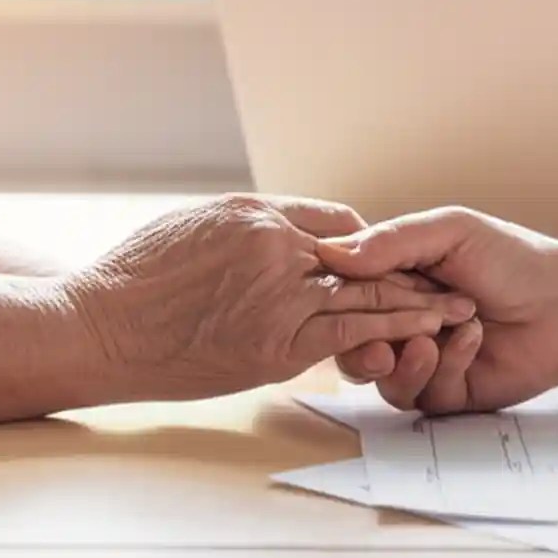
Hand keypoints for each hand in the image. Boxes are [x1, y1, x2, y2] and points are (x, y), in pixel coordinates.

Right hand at [65, 194, 476, 402]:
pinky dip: (390, 333)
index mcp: (254, 211)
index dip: (367, 241)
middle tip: (454, 276)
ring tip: (460, 308)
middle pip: (363, 255)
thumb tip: (276, 238)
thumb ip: (245, 230)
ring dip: (416, 302)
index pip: (336, 220)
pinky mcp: (276, 345)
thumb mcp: (191, 224)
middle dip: (411, 268)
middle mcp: (275, 245)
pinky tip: (421, 336)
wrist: (98, 328)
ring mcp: (278, 295)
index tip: (383, 259)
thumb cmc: (132, 279)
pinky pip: (348, 335)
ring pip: (366, 294)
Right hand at [319, 207, 557, 413]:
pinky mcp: (445, 393)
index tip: (347, 295)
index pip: (344, 296)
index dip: (342, 300)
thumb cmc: (511, 259)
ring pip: (381, 377)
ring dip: (405, 359)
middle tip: (382, 339)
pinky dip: (446, 366)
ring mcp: (420, 361)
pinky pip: (424, 394)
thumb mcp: (449, 232)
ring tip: (431, 340)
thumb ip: (391, 241)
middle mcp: (399, 322)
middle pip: (350, 343)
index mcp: (391, 281)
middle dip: (365, 340)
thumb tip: (331, 252)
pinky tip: (472, 339)